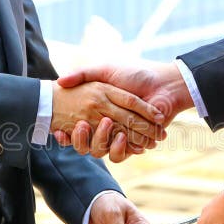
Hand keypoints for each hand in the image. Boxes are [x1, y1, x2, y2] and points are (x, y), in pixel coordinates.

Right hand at [55, 63, 193, 160]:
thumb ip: (83, 73)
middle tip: (80, 124)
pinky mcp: (134, 142)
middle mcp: (107, 122)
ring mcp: (120, 133)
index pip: (78, 123)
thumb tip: (60, 81)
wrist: (165, 84)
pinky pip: (121, 153)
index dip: (67, 129)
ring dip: (100, 141)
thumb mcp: (105, 69)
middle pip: (87, 138)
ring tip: (105, 126)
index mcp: (99, 107)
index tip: (58, 130)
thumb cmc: (136, 73)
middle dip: (81, 136)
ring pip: (101, 148)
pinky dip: (120, 149)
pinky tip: (120, 138)